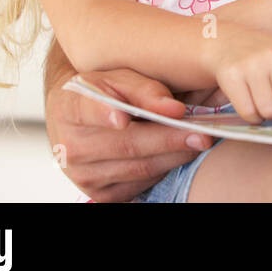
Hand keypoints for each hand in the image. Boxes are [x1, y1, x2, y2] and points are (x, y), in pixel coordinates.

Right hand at [45, 66, 213, 202]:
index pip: (87, 110)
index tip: (123, 117)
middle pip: (128, 145)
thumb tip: (175, 110)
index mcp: (69, 108)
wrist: (75, 116)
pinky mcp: (99, 194)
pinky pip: (141, 184)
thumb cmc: (103, 90)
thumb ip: (145, 89)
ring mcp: (83, 175)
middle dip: (169, 139)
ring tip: (198, 140)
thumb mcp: (119, 77)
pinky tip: (177, 152)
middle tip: (202, 133)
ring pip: (140, 168)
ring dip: (174, 155)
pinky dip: (164, 168)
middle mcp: (70, 147)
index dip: (105, 113)